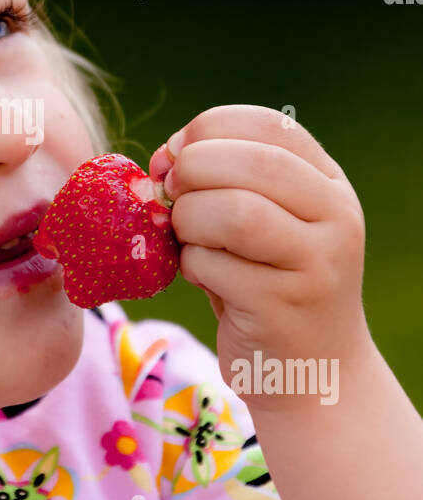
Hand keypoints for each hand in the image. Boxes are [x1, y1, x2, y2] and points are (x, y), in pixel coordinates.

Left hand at [149, 105, 373, 408]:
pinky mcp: (282, 309)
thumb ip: (221, 183)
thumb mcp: (261, 222)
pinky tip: (200, 276)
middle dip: (194, 169)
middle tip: (169, 192)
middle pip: (254, 163)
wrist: (312, 373)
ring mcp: (316, 265)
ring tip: (186, 236)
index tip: (176, 150)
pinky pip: (215, 267)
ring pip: (236, 213)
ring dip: (189, 218)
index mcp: (329, 184)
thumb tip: (164, 156)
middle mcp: (335, 218)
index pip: (270, 125)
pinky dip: (190, 265)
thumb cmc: (269, 285)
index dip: (210, 128)